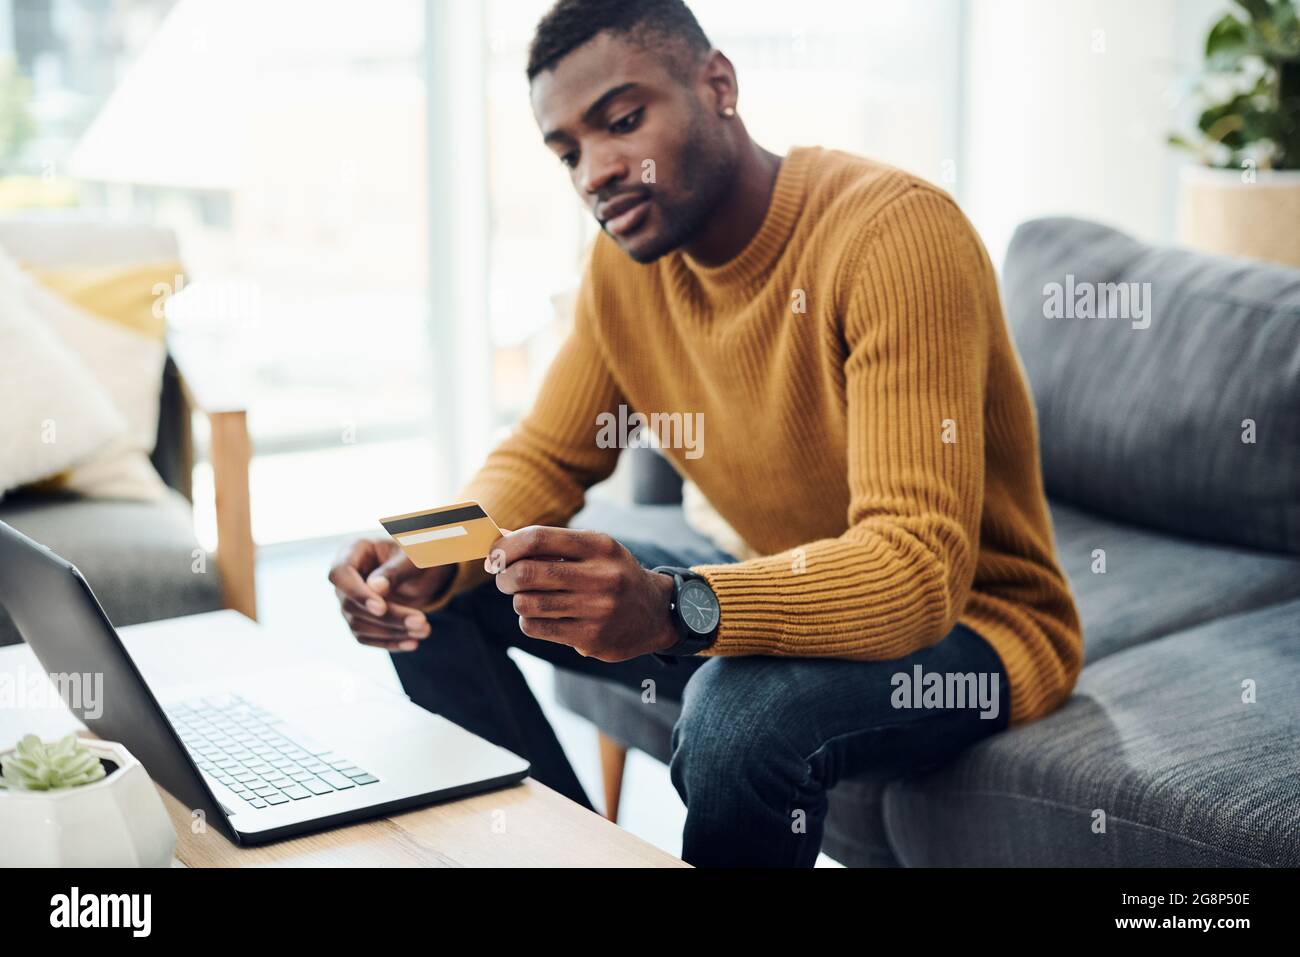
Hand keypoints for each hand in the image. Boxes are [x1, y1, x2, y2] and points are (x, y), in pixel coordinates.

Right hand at [328, 538, 451, 651]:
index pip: (340, 574)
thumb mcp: (413, 557)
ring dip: (392, 632)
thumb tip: (375, 589)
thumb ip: (395, 570)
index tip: (381, 608)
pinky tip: (412, 642)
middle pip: (352, 605)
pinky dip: (389, 642)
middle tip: (421, 621)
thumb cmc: (418, 553)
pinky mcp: (358, 619)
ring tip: (425, 630)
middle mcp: (346, 577)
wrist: (424, 568)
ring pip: (358, 625)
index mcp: (354, 551)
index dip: (357, 593)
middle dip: (388, 617)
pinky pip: (366, 637)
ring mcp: (349, 600)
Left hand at [487, 526, 678, 660]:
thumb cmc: (613, 574)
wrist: (655, 613)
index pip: (537, 539)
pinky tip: (540, 616)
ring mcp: (597, 610)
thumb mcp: (592, 550)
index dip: (507, 547)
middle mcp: (601, 576)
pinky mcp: (591, 638)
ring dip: (518, 600)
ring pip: (527, 604)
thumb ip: (549, 544)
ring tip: (527, 598)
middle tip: (504, 579)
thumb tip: (499, 538)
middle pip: (526, 573)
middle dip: (504, 577)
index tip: (495, 554)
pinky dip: (529, 620)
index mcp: (599, 546)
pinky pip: (536, 628)